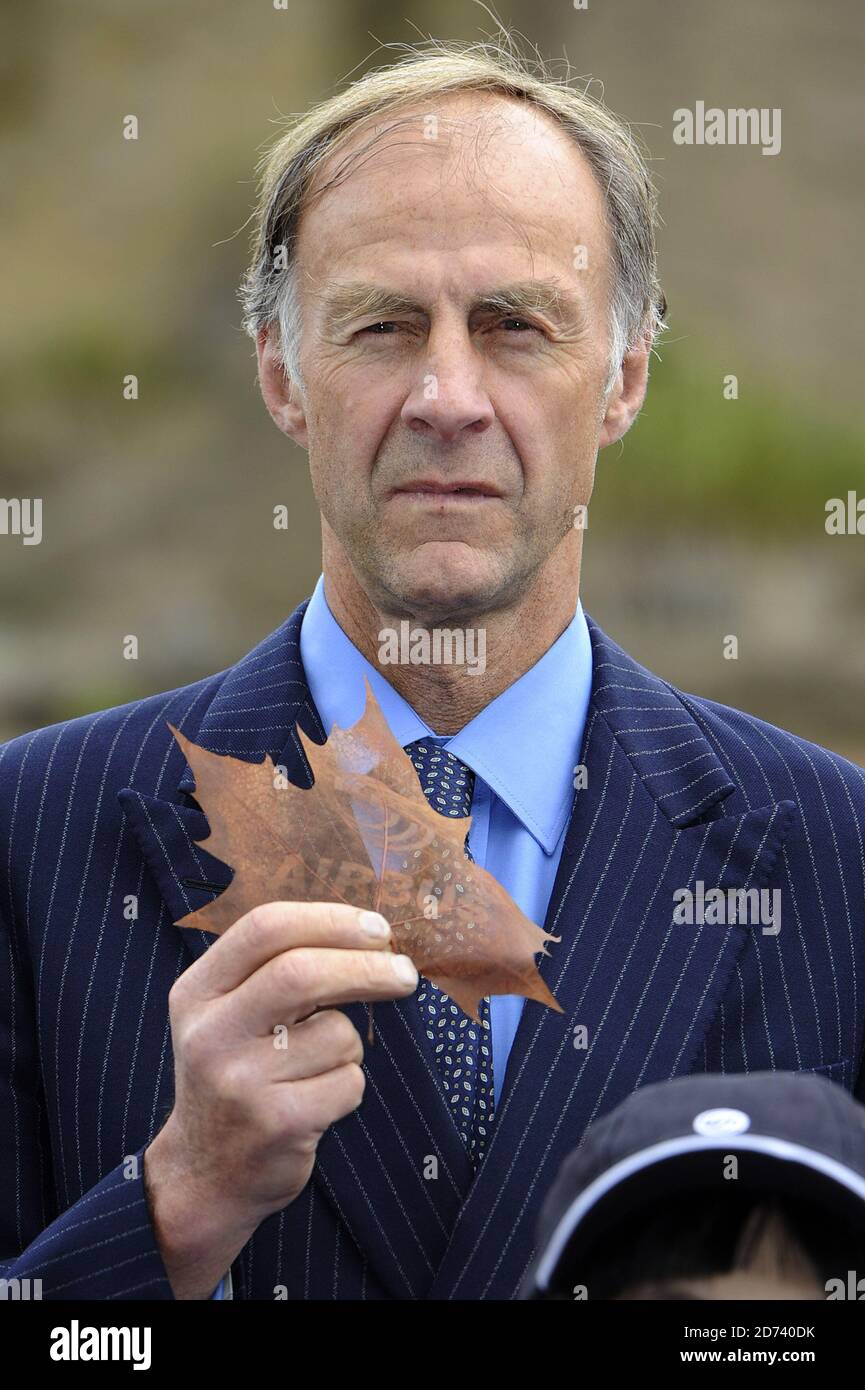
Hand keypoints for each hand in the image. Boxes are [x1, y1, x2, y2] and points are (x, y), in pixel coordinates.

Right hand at [143, 901, 416, 1297]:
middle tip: (404, 973)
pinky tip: (318, 1100)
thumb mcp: (230, 1012)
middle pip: (301, 973)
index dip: (329, 919)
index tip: (376, 929)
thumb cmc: (239, 1073)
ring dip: (351, 1044)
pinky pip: (348, 1081)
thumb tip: (369, 931)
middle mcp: (210, 1033)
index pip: (264, 927)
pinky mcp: (275, 1123)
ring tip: (321, 1066)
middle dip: (366, 967)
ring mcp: (239, 1081)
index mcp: (197, 992)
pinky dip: (350, 1084)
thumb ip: (276, 967)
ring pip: (336, 1032)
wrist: (206, 1173)